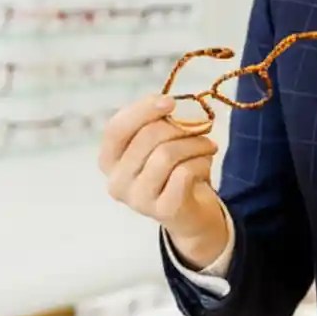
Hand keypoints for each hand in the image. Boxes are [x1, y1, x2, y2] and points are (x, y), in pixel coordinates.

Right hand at [99, 95, 228, 267]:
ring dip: (195, 144)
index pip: (116, 128)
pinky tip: (204, 165)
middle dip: (181, 126)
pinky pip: (184, 172)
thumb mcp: (160, 144)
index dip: (142, 110)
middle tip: (202, 128)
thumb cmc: (173, 170)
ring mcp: (138, 199)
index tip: (170, 102)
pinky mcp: (163, 210)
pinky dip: (201, 162)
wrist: (191, 213)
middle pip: (148, 137)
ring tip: (207, 146)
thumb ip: (157, 124)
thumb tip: (169, 104)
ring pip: (167, 154)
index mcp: (109, 160)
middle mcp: (117, 181)